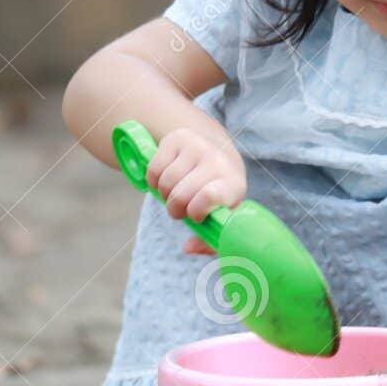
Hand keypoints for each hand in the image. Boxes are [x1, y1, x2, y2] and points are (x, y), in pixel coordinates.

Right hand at [144, 128, 245, 250]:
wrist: (217, 152)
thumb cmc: (218, 193)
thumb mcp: (220, 215)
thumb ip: (209, 239)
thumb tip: (188, 248)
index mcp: (233, 184)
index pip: (209, 196)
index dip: (195, 211)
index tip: (196, 216)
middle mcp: (217, 161)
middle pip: (181, 195)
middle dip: (175, 210)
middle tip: (180, 210)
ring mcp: (198, 146)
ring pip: (165, 182)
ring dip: (164, 195)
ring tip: (173, 194)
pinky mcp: (179, 138)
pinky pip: (154, 168)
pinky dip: (153, 181)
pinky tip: (164, 181)